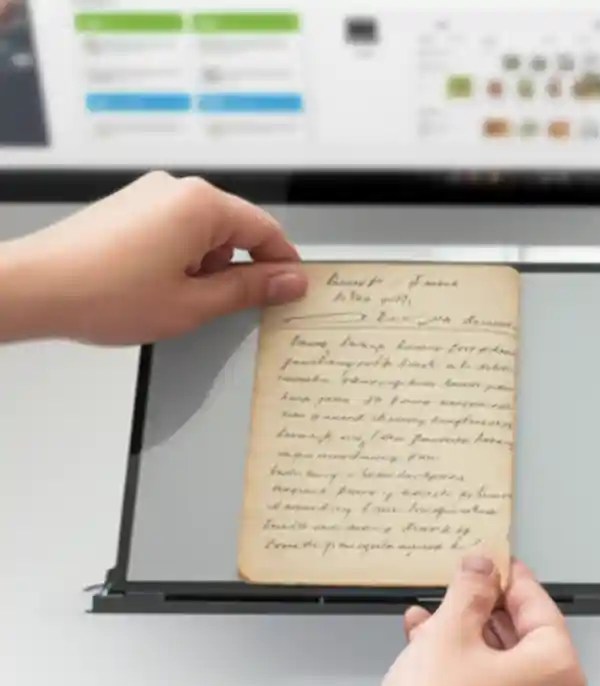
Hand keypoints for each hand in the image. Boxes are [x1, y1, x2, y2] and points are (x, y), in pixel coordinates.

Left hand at [0, 171, 306, 344]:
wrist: (33, 288)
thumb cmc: (102, 293)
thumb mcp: (193, 304)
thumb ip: (249, 290)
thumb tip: (288, 282)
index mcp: (200, 205)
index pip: (265, 230)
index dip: (282, 264)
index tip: (290, 289)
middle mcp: (176, 189)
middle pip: (234, 229)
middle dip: (234, 268)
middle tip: (219, 306)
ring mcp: (148, 195)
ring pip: (202, 233)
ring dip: (201, 267)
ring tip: (172, 299)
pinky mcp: (128, 207)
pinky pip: (172, 230)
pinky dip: (175, 259)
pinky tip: (153, 287)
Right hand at [378, 557, 586, 685]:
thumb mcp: (449, 637)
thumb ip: (468, 592)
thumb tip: (480, 567)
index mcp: (556, 666)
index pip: (538, 603)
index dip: (509, 576)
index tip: (493, 559)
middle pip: (520, 633)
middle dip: (480, 608)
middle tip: (457, 586)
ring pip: (498, 661)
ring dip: (462, 635)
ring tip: (429, 617)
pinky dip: (459, 665)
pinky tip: (425, 648)